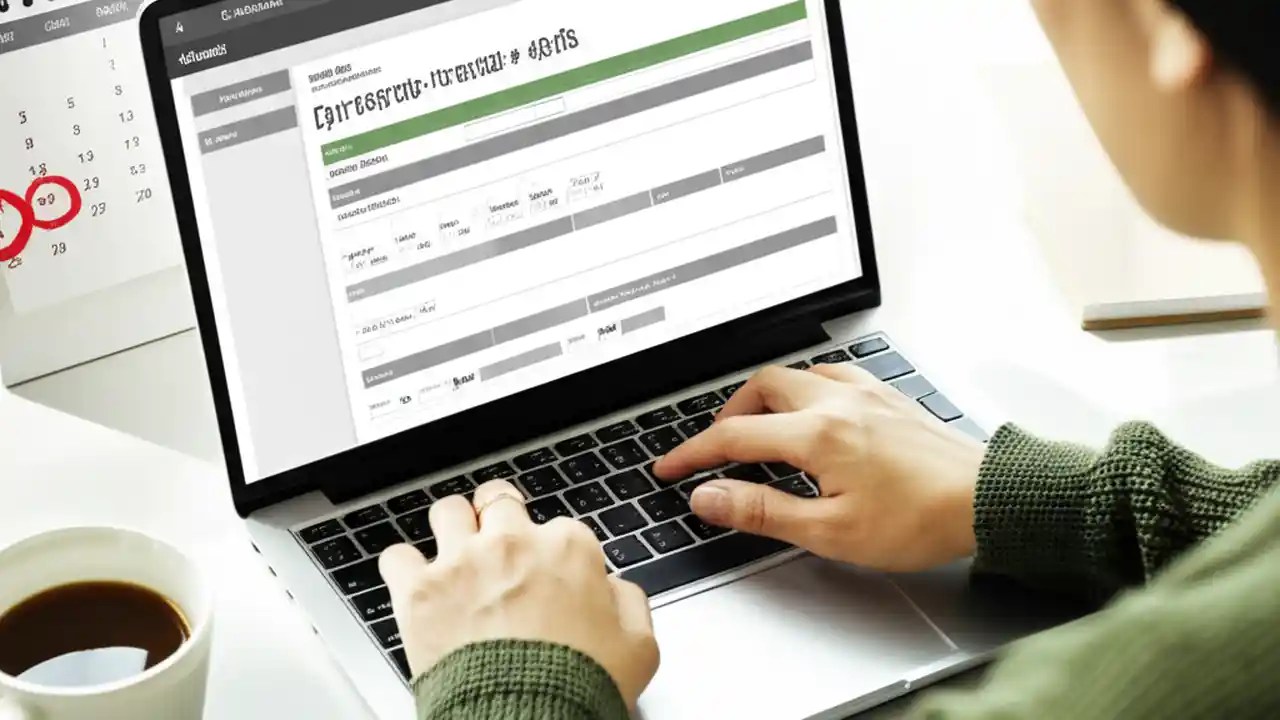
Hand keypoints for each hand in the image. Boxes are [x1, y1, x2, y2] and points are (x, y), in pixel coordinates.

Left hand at [379, 480, 658, 705]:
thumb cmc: (580, 686)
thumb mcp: (640, 647)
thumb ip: (630, 602)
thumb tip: (614, 588)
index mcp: (568, 548)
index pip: (560, 527)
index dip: (555, 553)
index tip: (550, 576)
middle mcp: (512, 543)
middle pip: (499, 500)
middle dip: (500, 518)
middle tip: (499, 543)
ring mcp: (462, 563)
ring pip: (447, 512)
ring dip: (452, 528)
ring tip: (455, 550)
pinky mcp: (420, 592)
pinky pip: (396, 556)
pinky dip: (403, 567)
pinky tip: (414, 580)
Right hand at [655, 364, 983, 571]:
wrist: (988, 498)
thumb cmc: (919, 519)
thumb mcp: (831, 531)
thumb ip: (763, 511)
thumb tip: (709, 497)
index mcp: (816, 436)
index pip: (733, 437)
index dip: (692, 453)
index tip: (669, 466)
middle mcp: (835, 404)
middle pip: (759, 389)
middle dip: (727, 415)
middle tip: (714, 447)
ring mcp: (864, 394)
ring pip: (795, 375)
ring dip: (766, 397)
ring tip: (758, 428)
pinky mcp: (886, 397)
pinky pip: (832, 375)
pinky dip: (806, 389)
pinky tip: (813, 409)